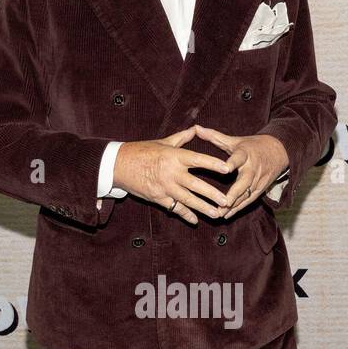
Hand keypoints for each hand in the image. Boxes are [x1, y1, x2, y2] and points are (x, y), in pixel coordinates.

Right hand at [111, 125, 232, 224]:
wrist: (119, 165)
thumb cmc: (141, 151)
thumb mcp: (162, 142)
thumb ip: (182, 138)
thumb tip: (196, 129)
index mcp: (174, 156)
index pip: (199, 160)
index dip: (214, 165)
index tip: (228, 169)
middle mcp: (171, 173)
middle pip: (196, 185)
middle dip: (213, 194)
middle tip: (227, 201)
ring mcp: (165, 187)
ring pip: (188, 200)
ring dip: (204, 208)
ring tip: (217, 214)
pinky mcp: (158, 198)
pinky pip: (174, 208)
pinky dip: (185, 215)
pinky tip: (195, 220)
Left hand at [192, 126, 288, 217]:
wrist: (278, 151)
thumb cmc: (251, 145)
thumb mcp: (235, 140)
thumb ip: (215, 137)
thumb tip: (196, 128)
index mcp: (245, 153)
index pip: (239, 158)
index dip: (232, 163)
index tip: (225, 169)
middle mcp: (253, 167)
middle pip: (245, 182)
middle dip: (234, 193)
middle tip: (223, 203)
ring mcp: (258, 179)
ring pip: (247, 194)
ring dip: (234, 204)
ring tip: (220, 213)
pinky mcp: (261, 188)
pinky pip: (249, 200)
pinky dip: (239, 208)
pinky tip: (227, 215)